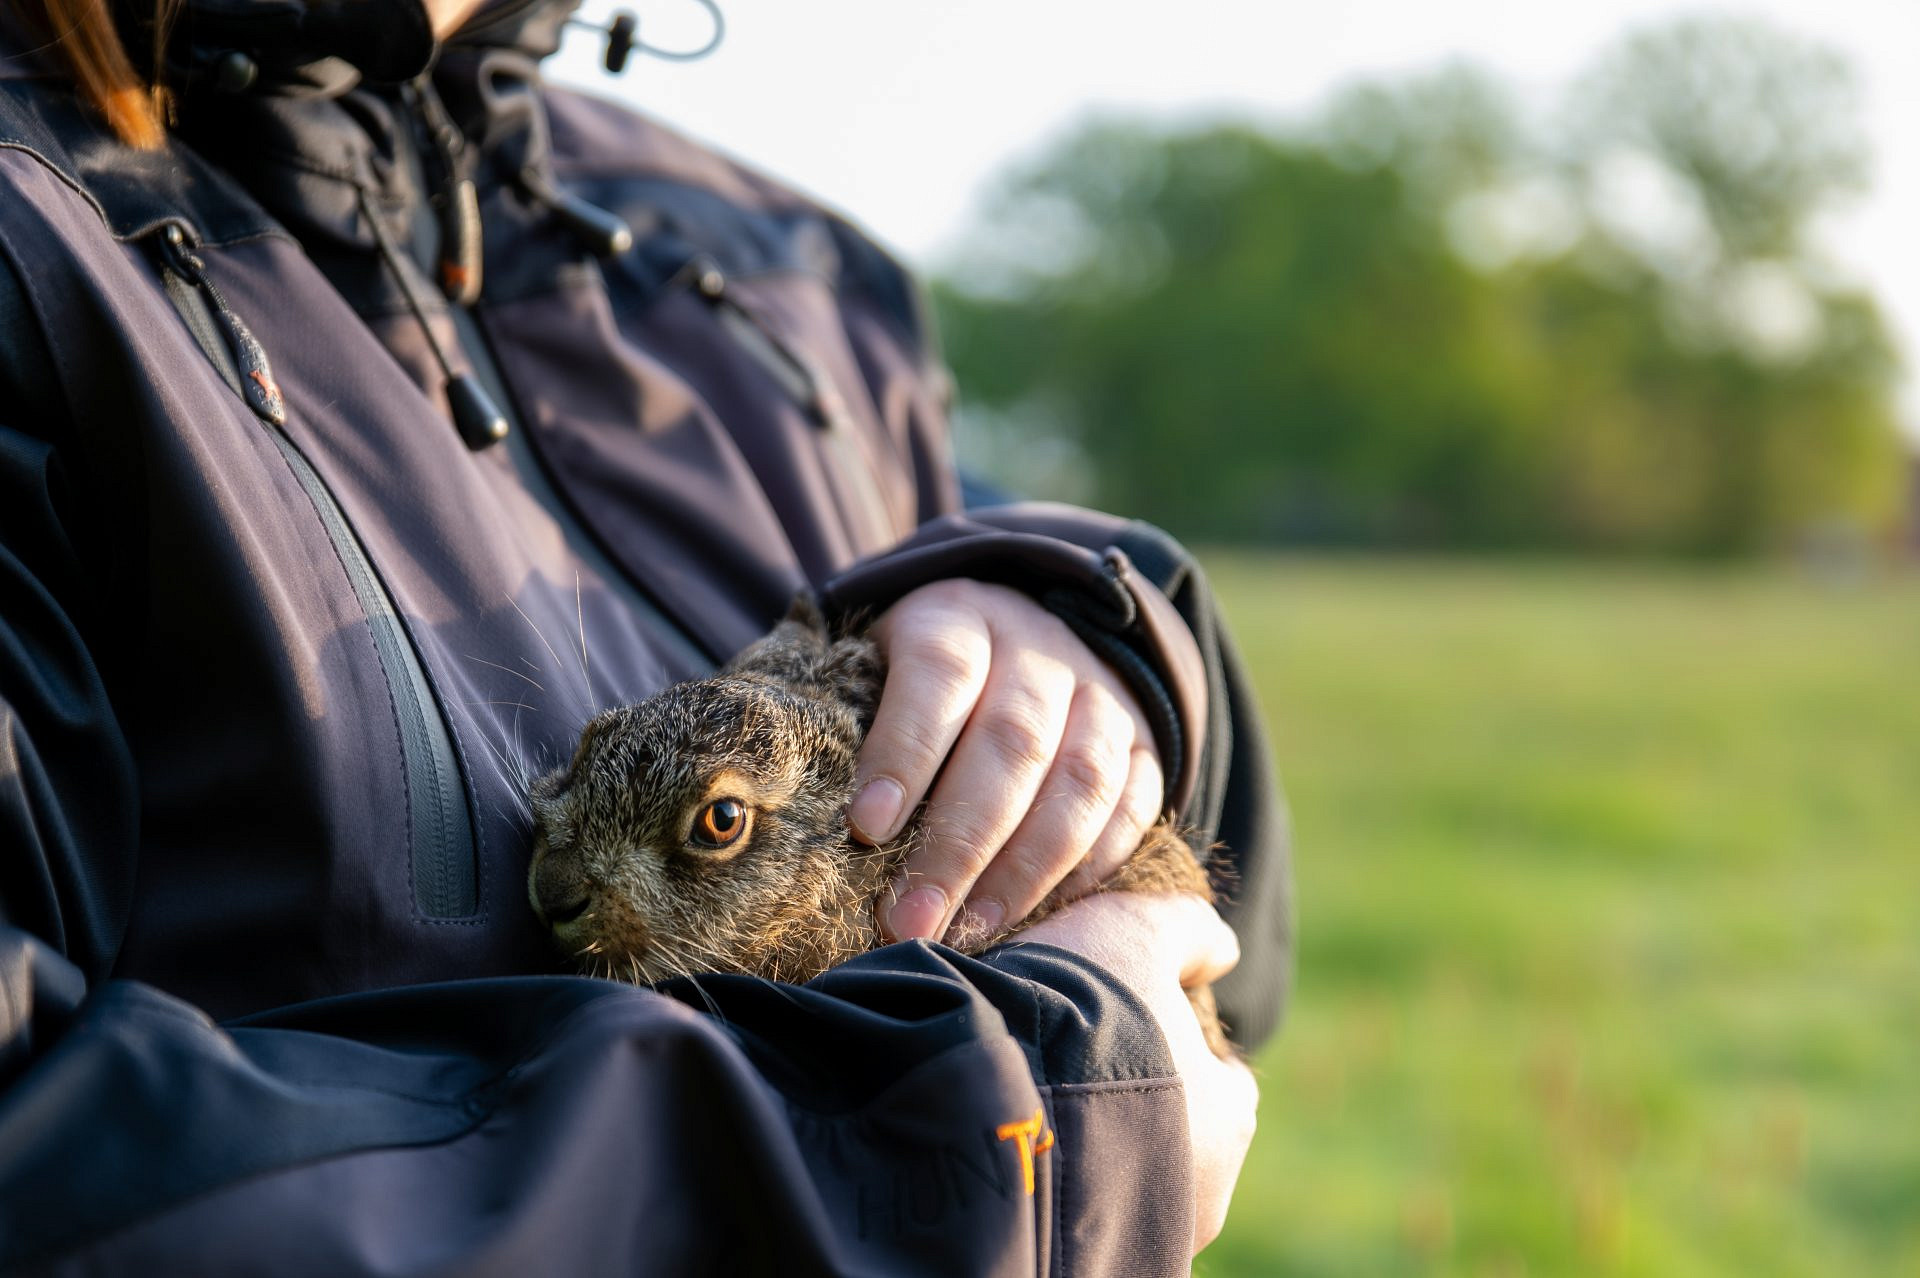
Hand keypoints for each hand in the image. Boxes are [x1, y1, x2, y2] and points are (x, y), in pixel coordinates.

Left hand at [847, 580, 1163, 942]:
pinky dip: (1091, 867)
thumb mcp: (875, 665)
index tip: (866, 827)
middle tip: (910, 920)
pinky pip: (1132, 807)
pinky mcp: (1144, 743)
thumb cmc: (917, 677)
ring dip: (1025, 867)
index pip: (939, 675)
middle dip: (959, 841)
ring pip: (1080, 780)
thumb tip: (776, 812)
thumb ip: (842, 716)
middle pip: (1013, 742)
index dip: (904, 751)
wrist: (1026, 629)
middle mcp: (1040, 648)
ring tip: (970, 932)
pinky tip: (1043, 916)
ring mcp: (1101, 693)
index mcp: (959, 618)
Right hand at [1020, 892, 1256, 1252]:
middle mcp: (1201, 1193)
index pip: (1225, 1082)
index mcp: (1228, 1117)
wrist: (992, 1098)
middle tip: (1073, 1058)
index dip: (1179, 1044)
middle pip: (1175, 1132)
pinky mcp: (1086, 1258)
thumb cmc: (1080, 1012)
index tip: (1128, 1021)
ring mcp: (1143, 1233)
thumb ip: (1186, 928)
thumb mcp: (1133, 931)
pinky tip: (1018, 1139)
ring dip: (1096, 1141)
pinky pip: (1081, 1207)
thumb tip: (1218, 947)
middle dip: (1135, 1100)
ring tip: (1036, 1098)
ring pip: (1126, 1177)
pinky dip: (1061, 1174)